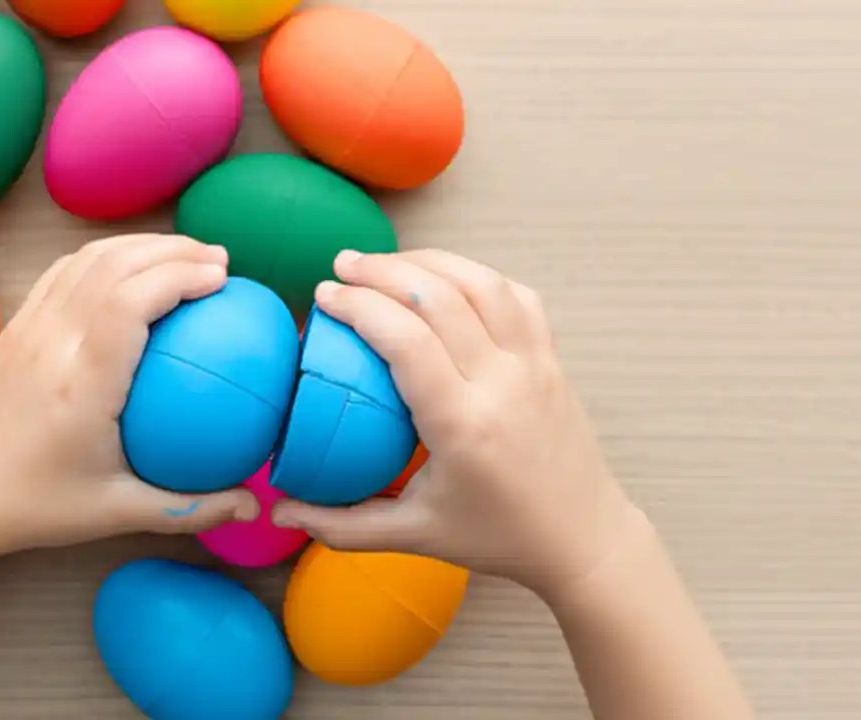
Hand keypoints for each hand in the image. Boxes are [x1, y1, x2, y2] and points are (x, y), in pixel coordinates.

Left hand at [0, 234, 257, 562]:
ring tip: (184, 256)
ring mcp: (26, 330)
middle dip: (173, 250)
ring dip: (139, 246)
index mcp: (81, 385)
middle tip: (220, 261)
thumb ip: (189, 507)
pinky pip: (62, 274)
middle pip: (113, 266)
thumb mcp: (117, 513)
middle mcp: (51, 345)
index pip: (131, 303)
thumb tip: (251, 503)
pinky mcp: (13, 329)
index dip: (179, 275)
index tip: (222, 277)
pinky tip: (132, 272)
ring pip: (85, 260)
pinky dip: (104, 259)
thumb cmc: (36, 506)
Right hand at [272, 250, 638, 595]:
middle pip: (439, 298)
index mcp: (463, 426)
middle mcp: (503, 384)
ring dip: (428, 261)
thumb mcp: (413, 536)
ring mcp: (534, 365)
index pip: (407, 341)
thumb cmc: (495, 538)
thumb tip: (278, 510)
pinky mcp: (551, 359)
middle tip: (341, 266)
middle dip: (382, 270)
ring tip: (385, 262)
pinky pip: (516, 295)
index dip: (359, 306)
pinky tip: (443, 279)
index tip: (323, 296)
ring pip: (482, 283)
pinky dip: (474, 275)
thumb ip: (340, 526)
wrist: (583, 539)